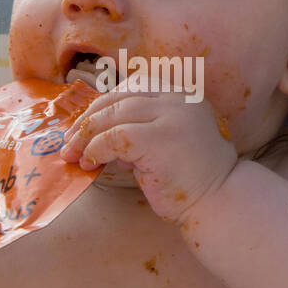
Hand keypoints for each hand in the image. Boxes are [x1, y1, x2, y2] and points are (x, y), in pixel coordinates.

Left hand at [59, 83, 238, 224]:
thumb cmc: (190, 177)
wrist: (217, 201)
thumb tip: (98, 132)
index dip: (105, 102)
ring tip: (73, 154)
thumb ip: (141, 128)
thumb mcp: (167, 139)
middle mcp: (178, 99)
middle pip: (119, 98)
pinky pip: (114, 138)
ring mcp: (170, 116)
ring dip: (86, 135)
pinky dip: (96, 149)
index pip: (134, 86)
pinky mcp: (159, 138)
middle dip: (89, 118)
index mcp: (182, 95)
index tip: (87, 122)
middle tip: (70, 140)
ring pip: (113, 115)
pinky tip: (91, 163)